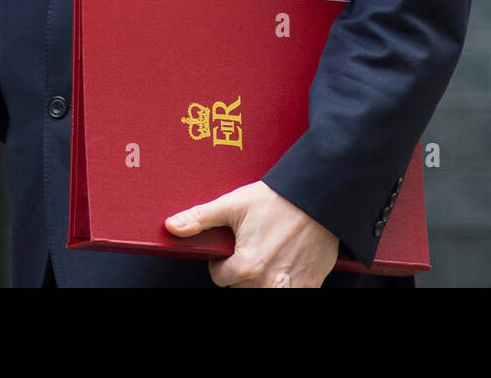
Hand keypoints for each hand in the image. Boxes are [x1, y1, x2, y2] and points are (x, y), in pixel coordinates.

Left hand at [165, 180, 339, 287]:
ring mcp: (289, 287)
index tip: (230, 251)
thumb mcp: (233, 204)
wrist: (317, 197)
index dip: (221, 263)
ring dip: (261, 280)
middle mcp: (267, 282)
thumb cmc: (277, 200)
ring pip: (262, 292)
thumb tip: (173, 226)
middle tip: (252, 248)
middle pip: (242, 288)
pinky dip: (285, 283)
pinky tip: (286, 264)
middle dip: (242, 272)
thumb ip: (200, 218)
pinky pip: (289, 293)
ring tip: (267, 256)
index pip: (220, 278)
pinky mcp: (309, 286)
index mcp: (246, 265)